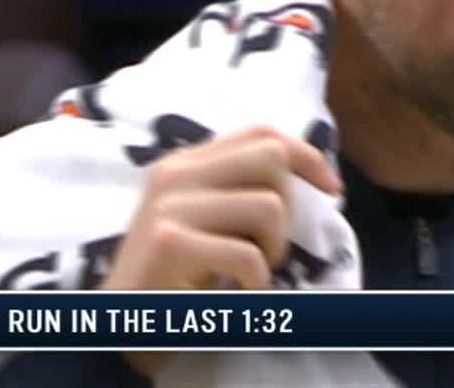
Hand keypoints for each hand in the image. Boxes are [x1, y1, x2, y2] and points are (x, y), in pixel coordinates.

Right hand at [101, 126, 341, 378]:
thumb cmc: (174, 274)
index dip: (307, 156)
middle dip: (290, 205)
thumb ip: (234, 189)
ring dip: (273, 250)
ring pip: (268, 207)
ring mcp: (169, 206)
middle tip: (268, 244)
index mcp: (185, 163)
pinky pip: (249, 256)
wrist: (122, 319)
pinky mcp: (170, 243)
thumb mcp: (202, 218)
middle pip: (271, 158)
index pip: (260, 133)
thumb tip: (307, 175)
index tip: (332, 191)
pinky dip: (256, 283)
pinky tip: (235, 291)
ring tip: (248, 271)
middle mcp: (174, 173)